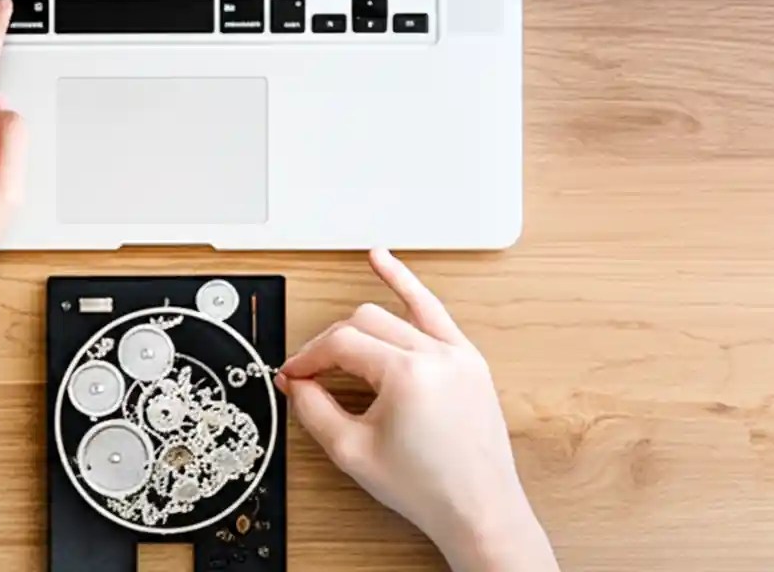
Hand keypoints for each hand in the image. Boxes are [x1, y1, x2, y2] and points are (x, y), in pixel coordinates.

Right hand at [277, 249, 557, 571]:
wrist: (479, 511)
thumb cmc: (427, 489)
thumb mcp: (352, 452)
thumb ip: (314, 409)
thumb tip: (296, 383)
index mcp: (408, 374)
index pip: (342, 344)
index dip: (308, 357)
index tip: (294, 375)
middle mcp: (438, 355)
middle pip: (366, 322)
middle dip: (331, 341)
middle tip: (311, 369)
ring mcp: (458, 355)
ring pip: (399, 313)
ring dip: (371, 305)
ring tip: (364, 263)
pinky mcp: (470, 362)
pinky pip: (436, 313)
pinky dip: (412, 287)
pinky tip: (391, 264)